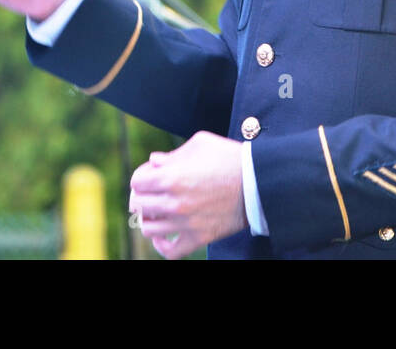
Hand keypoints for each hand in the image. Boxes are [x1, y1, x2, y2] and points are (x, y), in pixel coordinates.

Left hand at [128, 131, 247, 258]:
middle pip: (138, 205)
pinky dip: (161, 246)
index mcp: (172, 177)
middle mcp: (174, 203)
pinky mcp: (199, 238)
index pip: (136, 182)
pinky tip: (163, 236)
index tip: (151, 175)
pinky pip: (169, 252)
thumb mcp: (201, 143)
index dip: (142, 176)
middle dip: (143, 195)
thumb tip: (154, 162)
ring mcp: (185, 223)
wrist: (259, 181)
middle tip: (153, 192)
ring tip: (158, 211)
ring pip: (148, 229)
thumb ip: (173, 153)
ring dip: (149, 218)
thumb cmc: (230, 157)